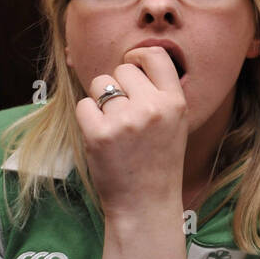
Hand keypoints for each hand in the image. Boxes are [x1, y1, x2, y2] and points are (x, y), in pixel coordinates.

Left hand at [75, 47, 187, 216]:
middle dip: (118, 85)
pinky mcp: (99, 134)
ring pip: (99, 84)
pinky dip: (88, 118)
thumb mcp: (176, 124)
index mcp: (176, 103)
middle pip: (122, 69)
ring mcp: (125, 120)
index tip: (131, 65)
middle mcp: (153, 108)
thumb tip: (131, 62)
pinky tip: (101, 135)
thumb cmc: (159, 162)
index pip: (155, 55)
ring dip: (100, 100)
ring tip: (114, 125)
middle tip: (124, 112)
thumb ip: (160, 94)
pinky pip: (83, 105)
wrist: (146, 202)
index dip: (138, 55)